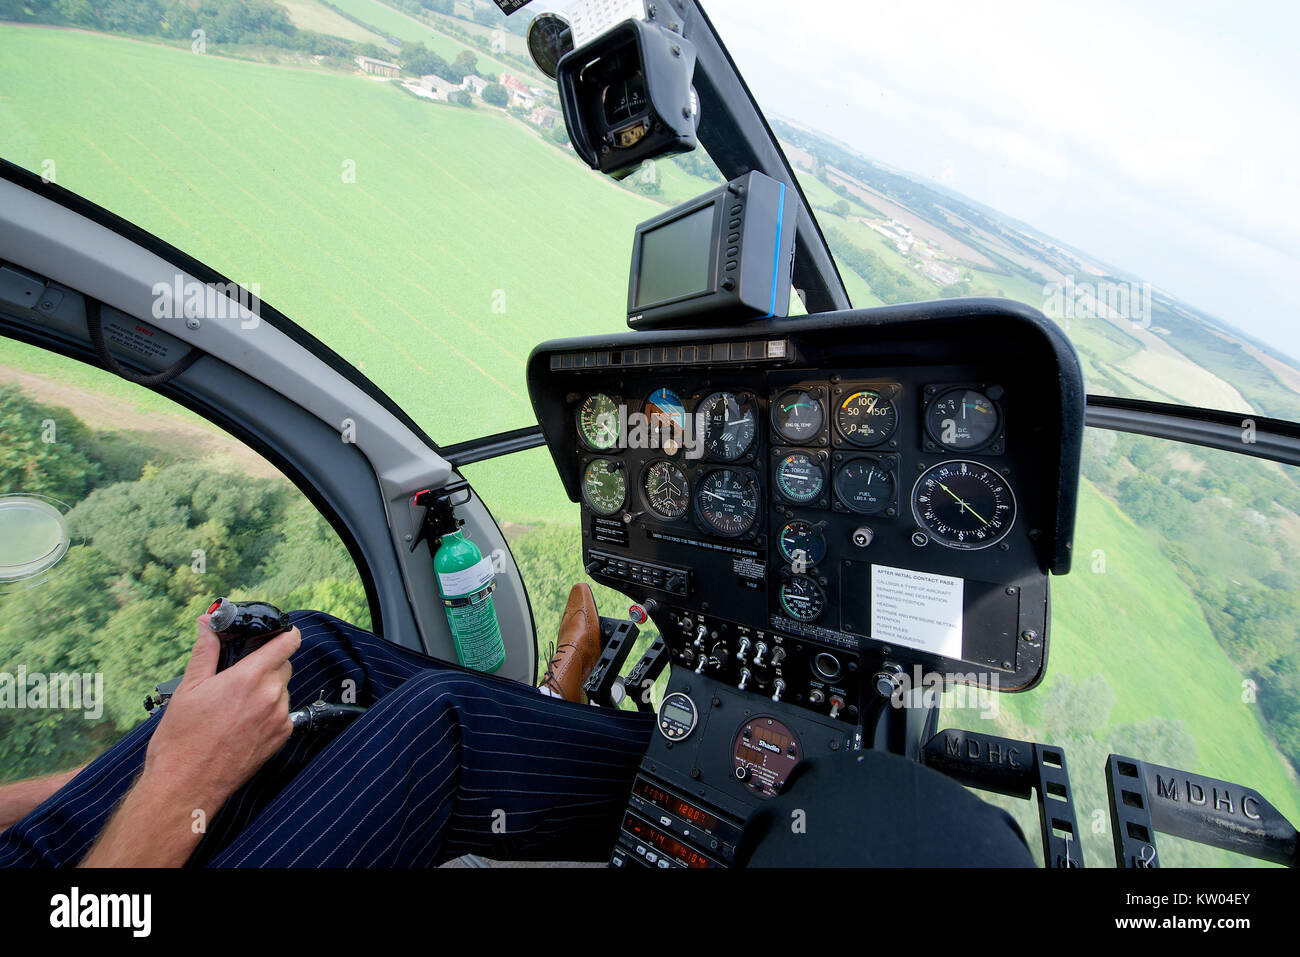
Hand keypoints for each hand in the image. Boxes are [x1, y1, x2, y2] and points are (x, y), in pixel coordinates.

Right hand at [140, 614, 299, 810]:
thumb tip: (207, 624)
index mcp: (250, 677)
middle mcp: (271, 696)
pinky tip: (243, 721)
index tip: (280, 632)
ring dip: (268, 689)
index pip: (288, 643)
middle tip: (241, 674)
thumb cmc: (182, 738)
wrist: (186, 784)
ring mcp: (279, 718)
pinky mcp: (281, 737)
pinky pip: (283, 713)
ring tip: (236, 703)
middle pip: (284, 665)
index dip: (286, 633)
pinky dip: (270, 711)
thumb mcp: (189, 687)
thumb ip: (206, 651)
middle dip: (268, 663)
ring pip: (283, 690)